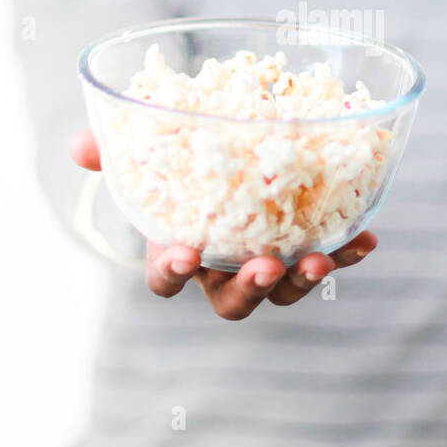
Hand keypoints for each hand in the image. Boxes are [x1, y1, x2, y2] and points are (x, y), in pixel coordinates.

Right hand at [69, 128, 376, 319]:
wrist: (228, 153)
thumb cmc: (179, 165)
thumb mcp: (147, 153)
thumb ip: (113, 151)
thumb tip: (80, 144)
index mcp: (180, 251)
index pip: (167, 280)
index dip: (173, 274)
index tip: (185, 254)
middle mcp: (224, 269)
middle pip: (233, 301)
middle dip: (249, 289)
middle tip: (265, 268)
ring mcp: (268, 264)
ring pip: (283, 290)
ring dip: (303, 280)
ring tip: (320, 261)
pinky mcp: (306, 247)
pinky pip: (328, 258)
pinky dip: (346, 252)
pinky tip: (366, 238)